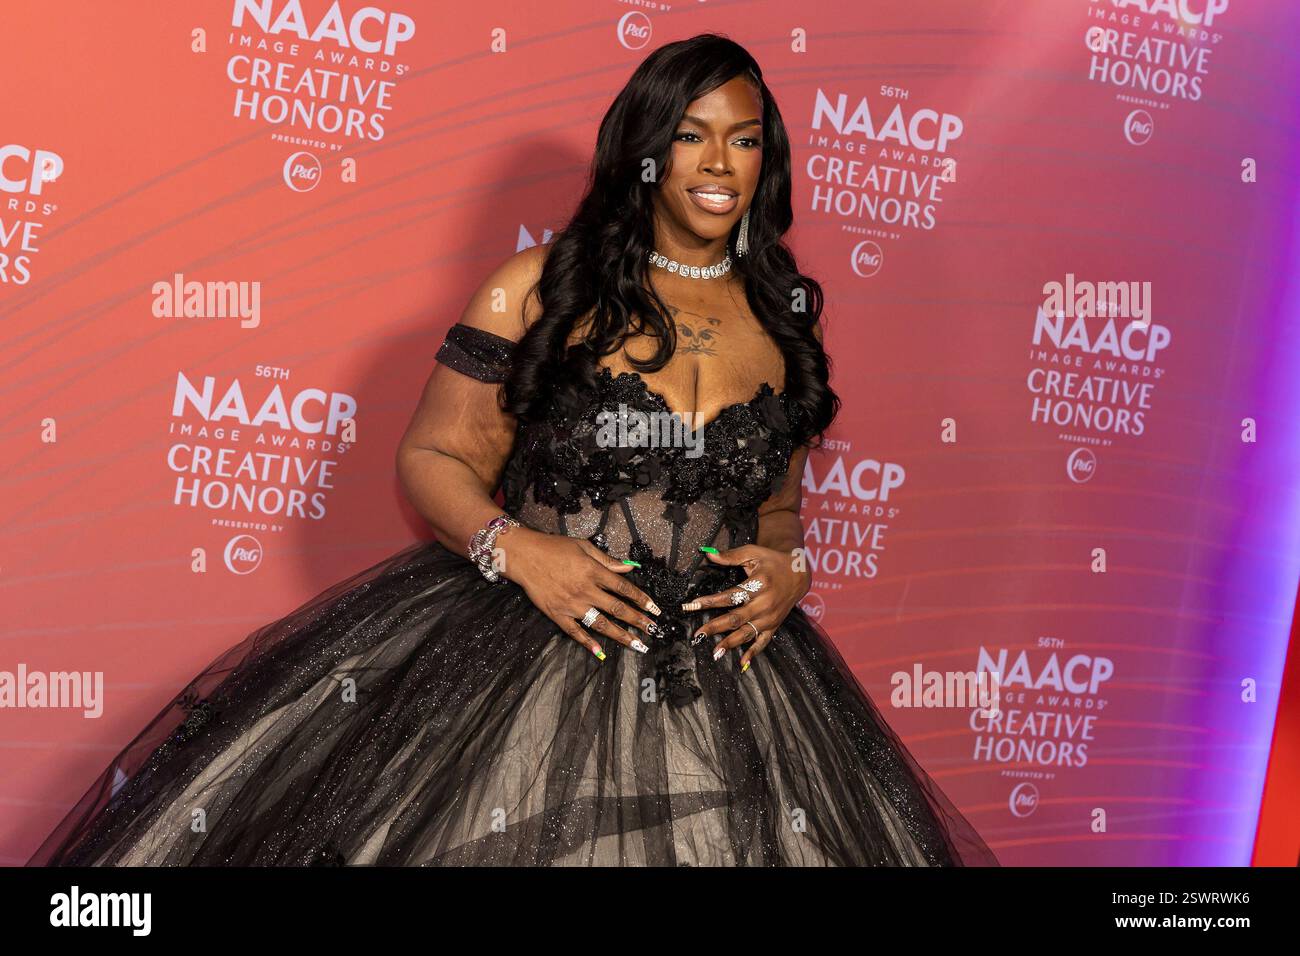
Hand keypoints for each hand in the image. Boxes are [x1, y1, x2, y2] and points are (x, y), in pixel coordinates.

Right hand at [495, 526, 663, 659]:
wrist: (524, 556)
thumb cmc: (554, 548)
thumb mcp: (583, 547)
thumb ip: (607, 560)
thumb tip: (630, 567)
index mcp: (593, 571)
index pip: (624, 588)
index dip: (641, 599)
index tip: (655, 609)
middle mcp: (585, 590)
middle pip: (617, 608)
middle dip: (638, 620)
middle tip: (653, 631)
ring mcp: (571, 604)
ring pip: (601, 623)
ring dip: (621, 635)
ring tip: (637, 645)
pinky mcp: (557, 614)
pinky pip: (575, 632)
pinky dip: (588, 643)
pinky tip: (600, 652)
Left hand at [681, 544, 810, 671]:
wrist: (798, 573)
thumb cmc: (772, 561)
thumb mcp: (753, 553)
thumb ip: (730, 556)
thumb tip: (708, 555)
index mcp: (759, 584)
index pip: (730, 595)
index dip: (710, 601)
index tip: (692, 606)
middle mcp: (765, 603)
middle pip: (736, 618)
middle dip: (715, 626)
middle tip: (698, 634)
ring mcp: (770, 617)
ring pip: (747, 633)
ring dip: (730, 643)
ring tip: (715, 652)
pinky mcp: (774, 625)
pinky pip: (763, 642)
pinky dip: (753, 653)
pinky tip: (742, 664)